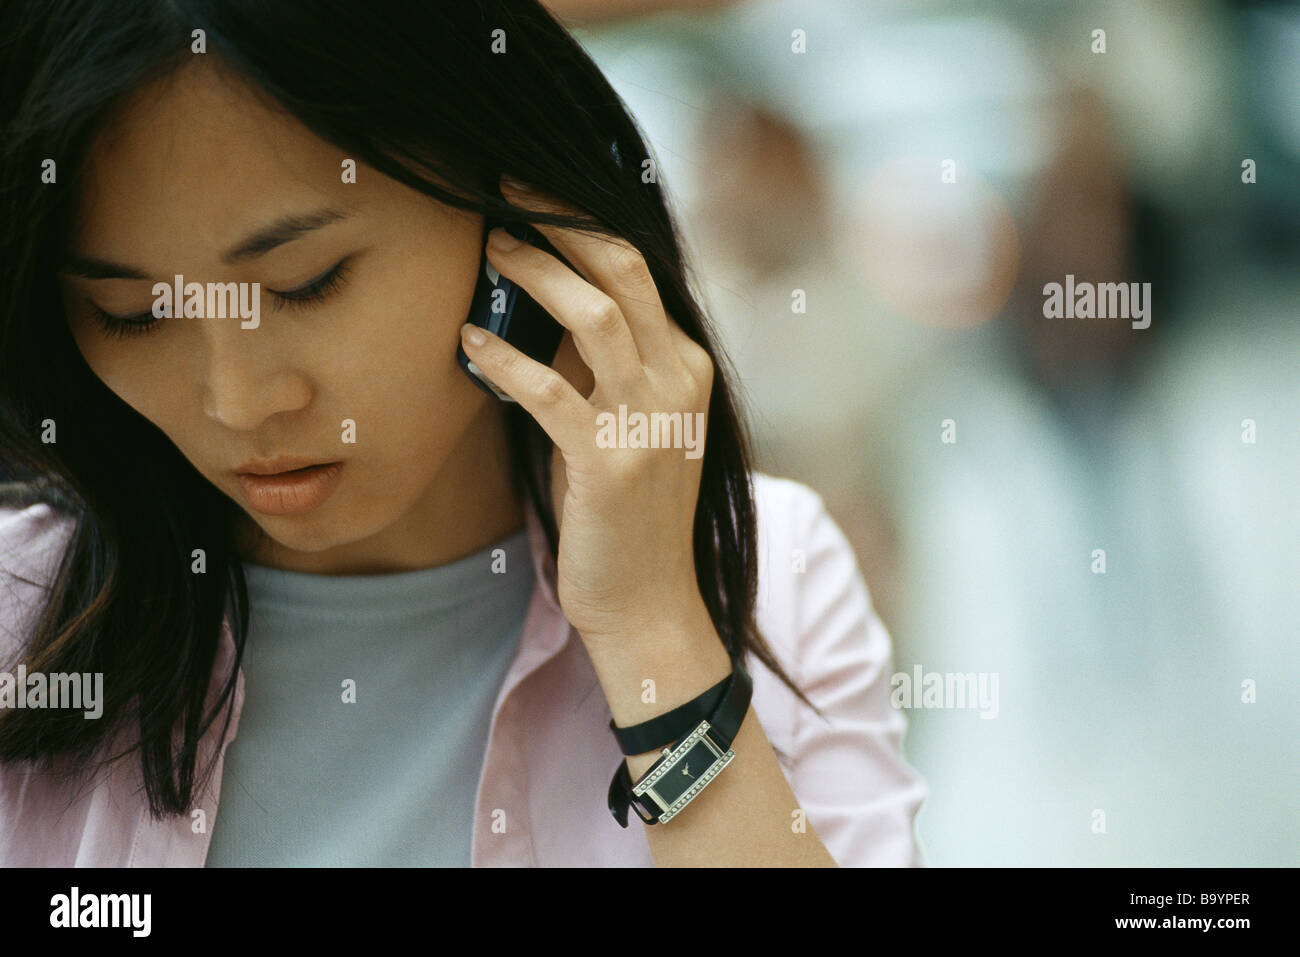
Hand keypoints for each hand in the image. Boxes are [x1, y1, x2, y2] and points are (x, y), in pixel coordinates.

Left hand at [459, 175, 714, 642]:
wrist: (650, 600)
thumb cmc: (626, 511)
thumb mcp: (625, 422)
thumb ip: (601, 363)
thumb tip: (543, 299)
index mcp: (688, 363)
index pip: (637, 266)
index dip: (581, 221)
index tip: (531, 194)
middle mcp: (679, 380)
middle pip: (622, 269)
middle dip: (559, 222)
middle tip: (502, 193)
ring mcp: (650, 420)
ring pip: (591, 316)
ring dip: (533, 274)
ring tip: (486, 251)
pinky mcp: (610, 462)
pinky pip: (548, 391)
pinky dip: (503, 359)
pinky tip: (468, 341)